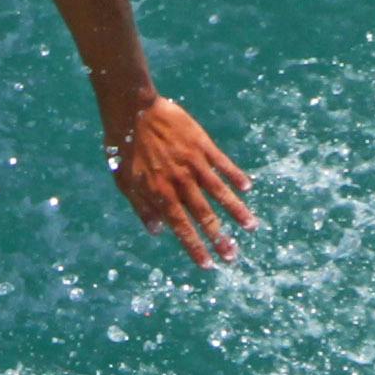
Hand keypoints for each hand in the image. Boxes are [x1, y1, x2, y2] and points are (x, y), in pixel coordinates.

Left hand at [106, 96, 256, 267]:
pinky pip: (223, 164)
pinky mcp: (202, 145)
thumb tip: (157, 231)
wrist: (132, 110)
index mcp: (161, 194)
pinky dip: (235, 176)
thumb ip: (142, 207)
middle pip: (205, 216)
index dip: (195, 247)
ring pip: (219, 193)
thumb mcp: (124, 181)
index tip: (208, 264)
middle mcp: (181, 183)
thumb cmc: (123, 147)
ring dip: (236, 211)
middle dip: (220, 238)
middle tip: (233, 256)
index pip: (182, 228)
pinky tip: (247, 187)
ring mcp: (194, 164)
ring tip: (251, 226)